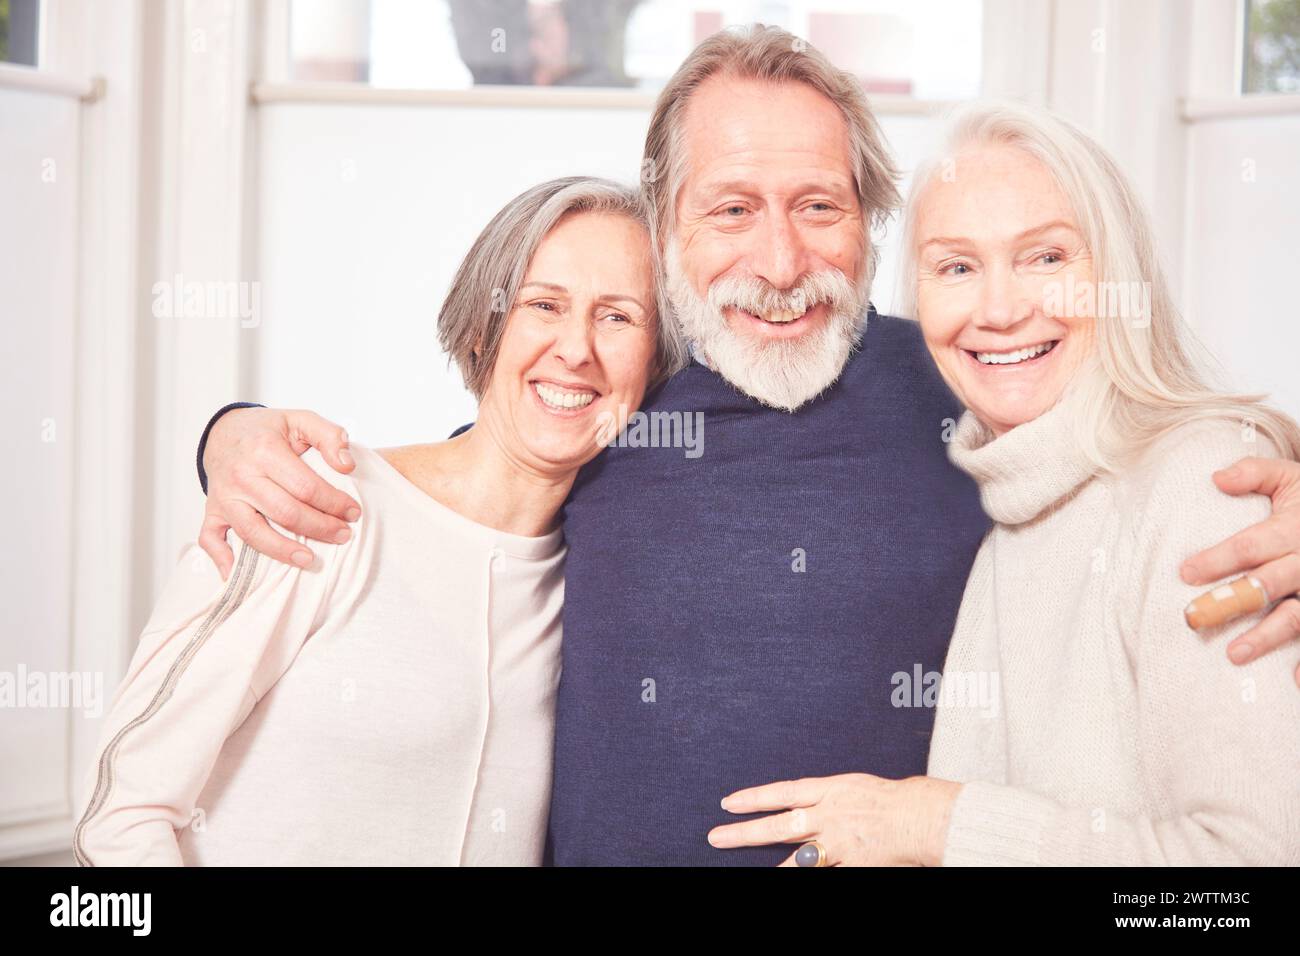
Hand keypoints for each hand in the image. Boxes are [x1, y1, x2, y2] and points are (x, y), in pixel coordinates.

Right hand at [199, 407, 359, 578]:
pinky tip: (237, 573)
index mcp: (264, 450)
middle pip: (285, 512)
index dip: (334, 503)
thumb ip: (329, 435)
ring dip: (283, 551)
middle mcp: (241, 475)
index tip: (353, 513)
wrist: (225, 432)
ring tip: (311, 560)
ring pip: (254, 532)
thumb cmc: (268, 431)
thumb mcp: (301, 420)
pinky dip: (222, 557)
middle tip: (344, 536)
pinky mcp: (212, 510)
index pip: (306, 487)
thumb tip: (347, 464)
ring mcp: (224, 496)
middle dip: (319, 528)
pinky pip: (210, 538)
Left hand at [707, 773, 961, 865]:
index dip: (754, 798)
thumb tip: (797, 802)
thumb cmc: (888, 799)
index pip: (782, 793)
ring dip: (772, 867)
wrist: (921, 816)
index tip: (727, 802)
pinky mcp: (852, 865)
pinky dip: (809, 875)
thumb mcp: (851, 785)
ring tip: (747, 869)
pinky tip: (788, 877)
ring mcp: (839, 844)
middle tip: (715, 836)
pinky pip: (825, 875)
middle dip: (745, 832)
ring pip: (798, 859)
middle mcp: (829, 816)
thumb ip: (823, 796)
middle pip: (779, 826)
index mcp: (829, 791)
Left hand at [1180, 457, 1299, 685]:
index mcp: (1295, 529)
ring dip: (1267, 637)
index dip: (1218, 559)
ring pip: (1298, 616)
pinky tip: (1292, 681)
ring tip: (1234, 655)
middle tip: (1195, 618)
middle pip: (1269, 584)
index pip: (1252, 545)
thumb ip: (1255, 473)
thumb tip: (1216, 478)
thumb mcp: (1293, 477)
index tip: (1185, 573)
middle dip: (1232, 601)